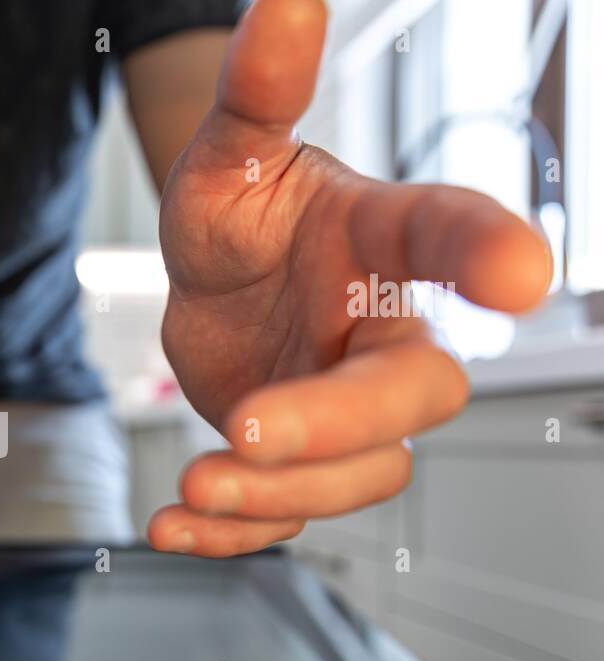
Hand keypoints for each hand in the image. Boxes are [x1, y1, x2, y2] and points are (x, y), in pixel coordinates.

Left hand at [151, 0, 549, 556]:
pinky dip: (233, 534)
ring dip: (278, 491)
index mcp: (388, 243)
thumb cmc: (243, 223)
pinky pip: (287, 516)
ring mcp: (347, 410)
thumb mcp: (229, 158)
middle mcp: (386, 334)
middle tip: (253, 427)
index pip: (451, 237)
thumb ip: (257, 91)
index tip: (524, 275)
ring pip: (355, 473)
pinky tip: (172, 527)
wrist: (216, 293)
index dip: (489, 252)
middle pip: (413, 392)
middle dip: (340, 419)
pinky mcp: (301, 466)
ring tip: (197, 486)